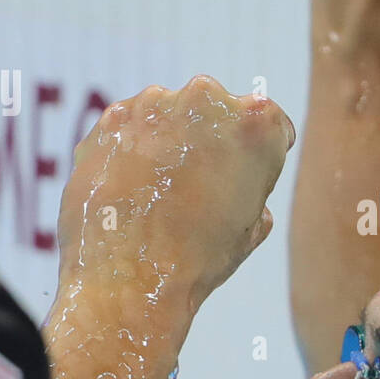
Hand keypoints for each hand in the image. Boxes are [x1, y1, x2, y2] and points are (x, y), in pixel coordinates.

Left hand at [55, 76, 295, 316]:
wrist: (132, 279)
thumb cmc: (200, 258)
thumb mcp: (253, 226)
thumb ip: (253, 186)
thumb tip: (231, 182)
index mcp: (255, 122)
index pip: (269, 122)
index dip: (259, 152)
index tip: (245, 174)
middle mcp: (206, 99)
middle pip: (216, 109)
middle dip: (210, 138)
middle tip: (200, 183)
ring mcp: (153, 104)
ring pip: (169, 114)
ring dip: (169, 140)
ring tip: (161, 191)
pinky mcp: (111, 119)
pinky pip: (130, 127)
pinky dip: (133, 148)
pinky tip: (133, 187)